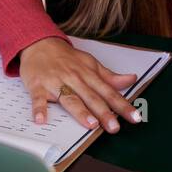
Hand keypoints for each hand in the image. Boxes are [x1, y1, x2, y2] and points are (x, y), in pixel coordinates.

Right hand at [18, 37, 140, 133]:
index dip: (122, 105)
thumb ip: (109, 76)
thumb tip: (131, 79)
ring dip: (80, 111)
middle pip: (92, 98)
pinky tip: (41, 119)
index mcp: (88, 75)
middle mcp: (75, 79)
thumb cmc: (66, 58)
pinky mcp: (38, 86)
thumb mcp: (90, 64)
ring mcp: (56, 82)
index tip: (134, 117)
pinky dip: (39, 109)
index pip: (109, 92)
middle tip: (114, 127)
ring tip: (91, 124)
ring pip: (70, 98)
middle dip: (104, 113)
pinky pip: (38, 98)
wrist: (40, 43)